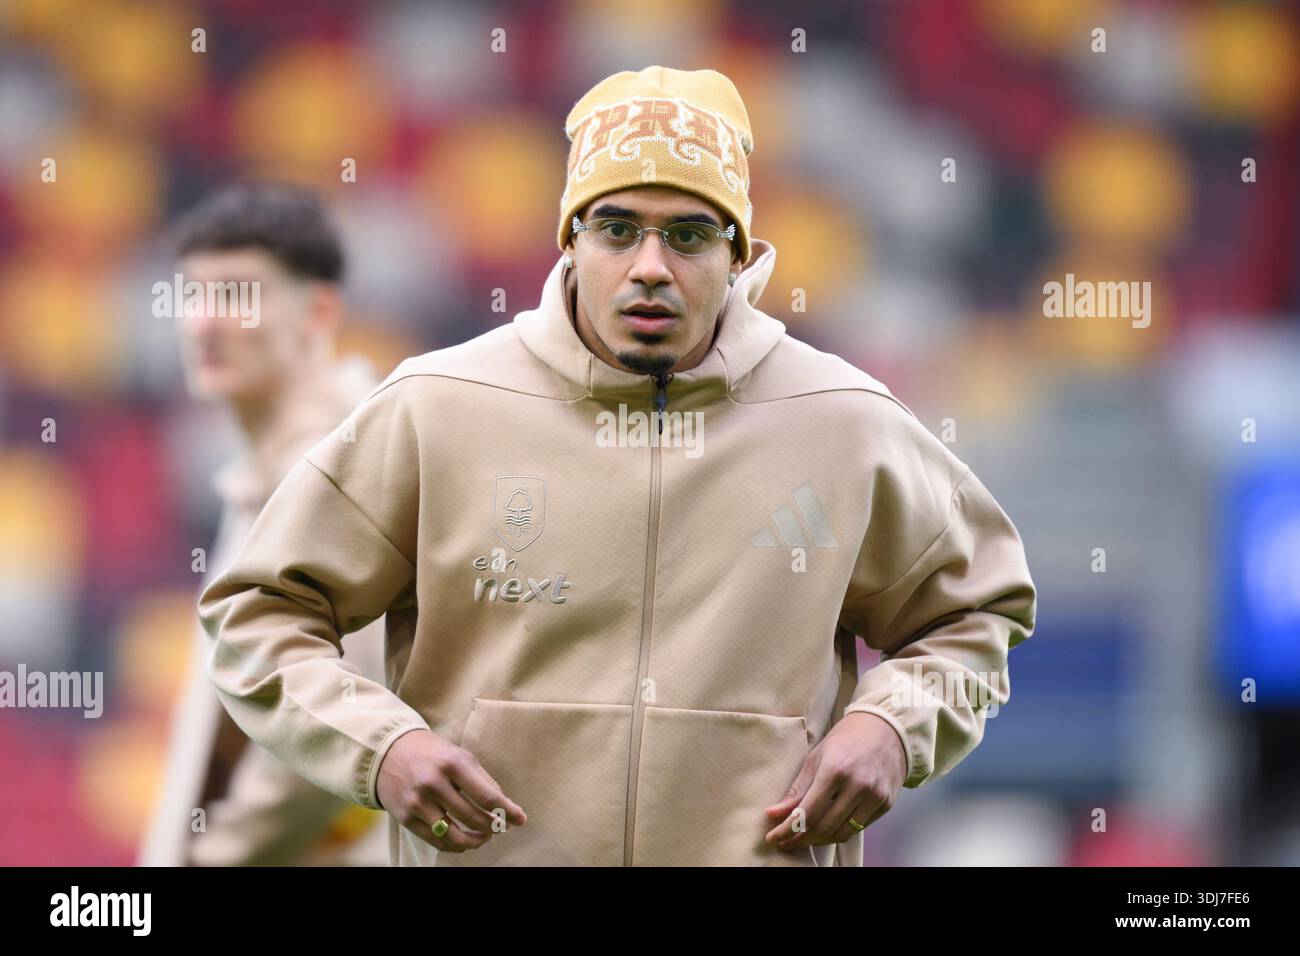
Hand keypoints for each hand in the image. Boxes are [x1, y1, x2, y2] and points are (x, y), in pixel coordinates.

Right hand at [376, 728, 526, 852]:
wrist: (389, 752)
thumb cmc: (433, 754)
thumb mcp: (460, 757)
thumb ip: (483, 780)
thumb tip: (506, 806)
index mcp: (452, 763)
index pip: (486, 796)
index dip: (506, 811)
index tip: (521, 819)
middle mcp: (434, 783)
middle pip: (473, 818)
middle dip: (493, 827)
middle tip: (500, 828)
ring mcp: (418, 802)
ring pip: (454, 836)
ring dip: (475, 841)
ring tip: (484, 837)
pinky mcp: (406, 817)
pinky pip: (436, 841)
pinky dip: (454, 846)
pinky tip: (463, 841)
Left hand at [763, 711, 905, 849]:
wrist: (885, 728)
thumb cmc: (845, 740)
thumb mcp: (816, 758)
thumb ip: (797, 790)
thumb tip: (774, 814)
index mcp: (835, 770)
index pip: (808, 812)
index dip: (788, 830)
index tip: (774, 839)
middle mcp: (858, 785)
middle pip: (825, 827)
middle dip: (801, 840)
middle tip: (786, 842)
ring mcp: (875, 796)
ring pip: (843, 833)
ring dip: (820, 841)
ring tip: (804, 837)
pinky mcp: (886, 803)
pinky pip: (859, 827)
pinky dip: (840, 831)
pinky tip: (827, 828)